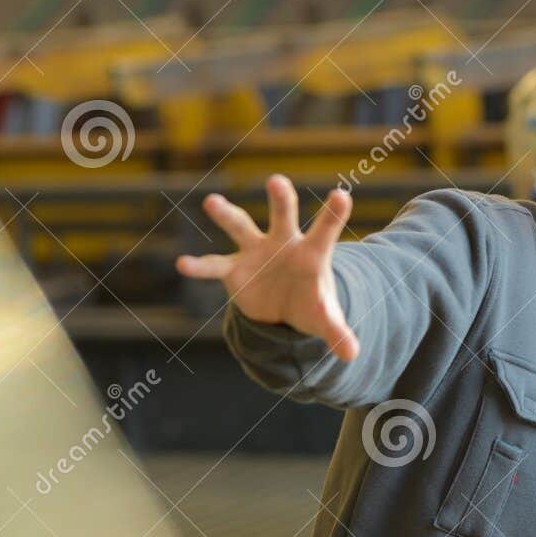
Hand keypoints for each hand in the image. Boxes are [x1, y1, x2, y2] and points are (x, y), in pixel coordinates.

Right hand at [175, 174, 359, 360]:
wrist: (284, 308)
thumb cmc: (310, 304)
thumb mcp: (325, 319)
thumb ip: (337, 332)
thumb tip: (352, 355)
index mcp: (312, 252)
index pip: (325, 231)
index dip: (333, 215)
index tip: (342, 195)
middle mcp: (283, 242)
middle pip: (282, 216)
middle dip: (280, 200)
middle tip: (277, 181)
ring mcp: (256, 251)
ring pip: (241, 227)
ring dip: (227, 215)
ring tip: (212, 202)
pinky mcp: (234, 269)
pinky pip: (214, 265)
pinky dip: (199, 267)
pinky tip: (183, 264)